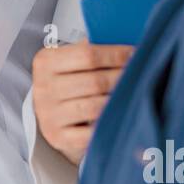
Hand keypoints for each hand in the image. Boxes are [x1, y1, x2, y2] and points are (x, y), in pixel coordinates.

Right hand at [31, 41, 133, 164]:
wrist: (49, 114)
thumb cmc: (66, 82)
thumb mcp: (69, 61)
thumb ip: (90, 51)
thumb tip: (127, 46)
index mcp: (46, 62)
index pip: (87, 54)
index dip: (116, 54)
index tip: (134, 54)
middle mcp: (44, 88)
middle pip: (95, 81)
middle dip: (122, 77)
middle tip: (139, 75)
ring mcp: (49, 114)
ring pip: (95, 106)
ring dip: (118, 100)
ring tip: (132, 94)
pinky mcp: (58, 136)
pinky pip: (91, 132)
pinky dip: (108, 123)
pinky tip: (118, 116)